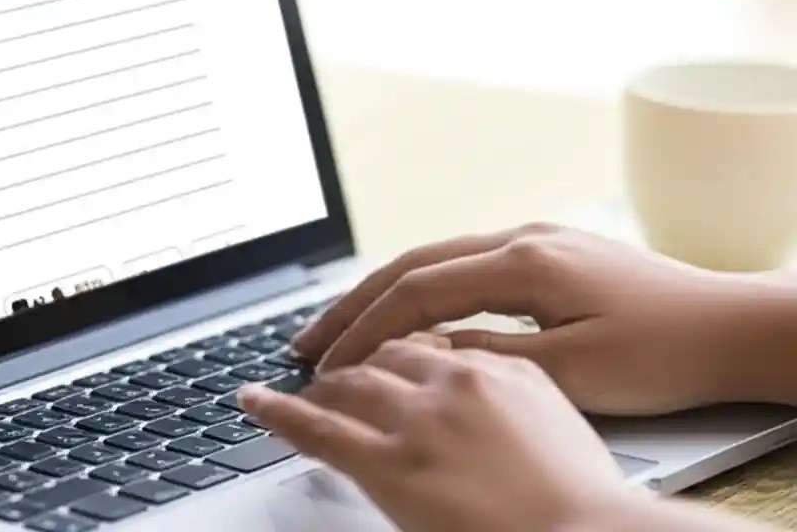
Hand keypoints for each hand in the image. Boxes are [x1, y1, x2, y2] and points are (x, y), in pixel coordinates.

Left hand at [241, 339, 630, 531]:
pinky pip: (317, 428)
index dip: (396, 350)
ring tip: (302, 386)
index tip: (381, 357)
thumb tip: (481, 371)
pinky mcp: (389, 465)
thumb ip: (517, 385)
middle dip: (356, 361)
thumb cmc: (588, 499)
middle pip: (385, 355)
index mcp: (499, 369)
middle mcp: (454, 382)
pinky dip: (278, 410)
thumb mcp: (565, 418)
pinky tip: (254, 400)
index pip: (428, 342)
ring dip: (322, 382)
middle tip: (334, 371)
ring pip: (349, 383)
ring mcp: (419, 422)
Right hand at [293, 224, 784, 414]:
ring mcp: (537, 240)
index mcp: (525, 261)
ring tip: (341, 331)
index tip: (327, 365)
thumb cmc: (668, 352)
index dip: (363, 330)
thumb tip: (424, 352)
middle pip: (412, 263)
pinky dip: (421, 293)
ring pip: (434, 260)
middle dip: (352, 304)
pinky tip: (405, 318)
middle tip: (305, 342)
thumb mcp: (573, 371)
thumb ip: (489, 358)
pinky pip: (464, 267)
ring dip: (383, 296)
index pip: (416, 292)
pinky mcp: (550, 254)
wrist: (737, 326)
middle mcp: (524, 238)